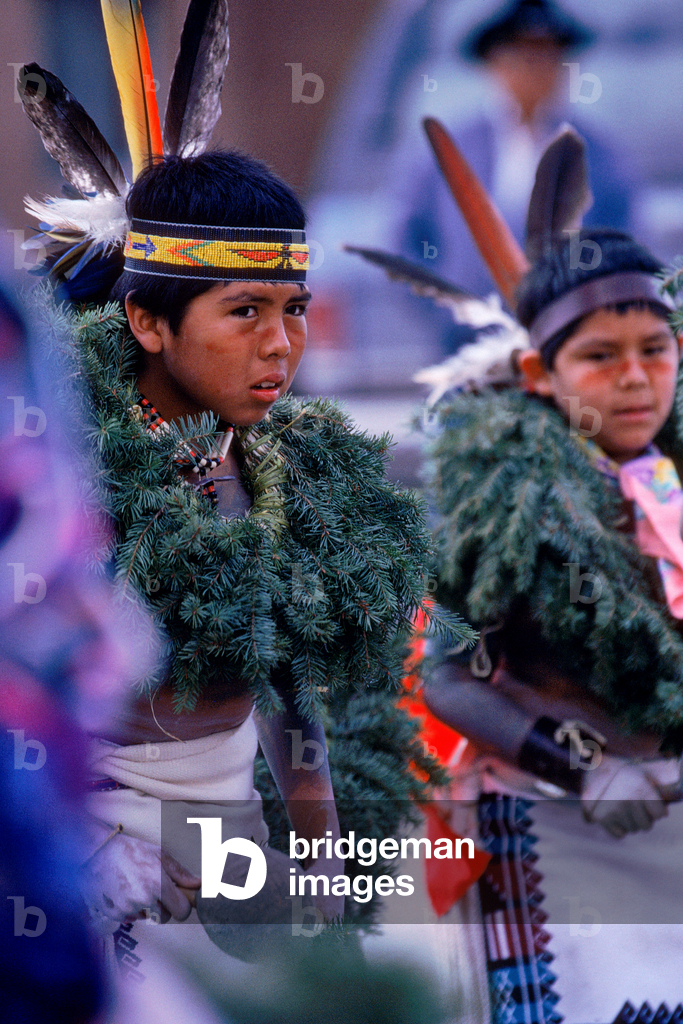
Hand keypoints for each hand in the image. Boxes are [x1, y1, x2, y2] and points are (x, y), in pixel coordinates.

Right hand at [81, 829, 200, 924]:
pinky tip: (122, 893)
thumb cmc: (129, 850)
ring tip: (134, 887)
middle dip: (162, 906)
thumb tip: (198, 884)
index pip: (182, 911)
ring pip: (145, 918)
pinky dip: (128, 909)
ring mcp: (126, 908)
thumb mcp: (159, 854)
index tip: (178, 899)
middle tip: (154, 890)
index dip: (182, 906)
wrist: (96, 852)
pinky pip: (128, 919)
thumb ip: (180, 873)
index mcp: (158, 883)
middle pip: (164, 917)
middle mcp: (143, 899)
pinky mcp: (112, 914)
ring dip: (144, 908)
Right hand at [581, 755, 680, 836]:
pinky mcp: (601, 817)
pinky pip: (619, 834)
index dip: (655, 810)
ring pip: (633, 829)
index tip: (649, 802)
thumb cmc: (624, 774)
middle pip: (646, 825)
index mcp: (642, 787)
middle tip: (633, 804)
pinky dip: (618, 828)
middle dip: (642, 817)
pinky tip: (614, 814)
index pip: (660, 814)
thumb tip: (663, 814)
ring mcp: (614, 809)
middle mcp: (629, 799)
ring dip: (630, 821)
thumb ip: (655, 794)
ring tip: (621, 806)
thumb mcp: (642, 777)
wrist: (595, 765)